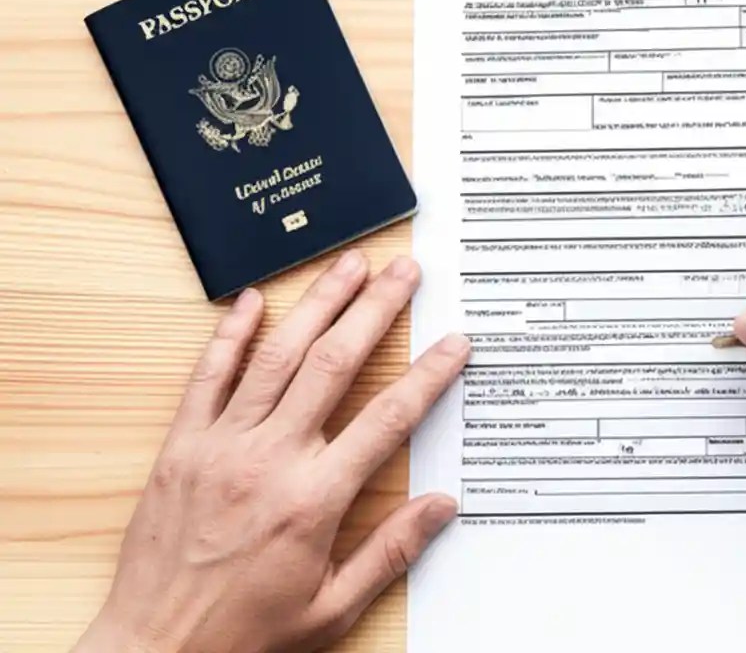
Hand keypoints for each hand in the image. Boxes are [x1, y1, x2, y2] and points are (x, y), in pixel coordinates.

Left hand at [74, 251, 469, 652]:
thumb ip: (391, 552)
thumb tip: (442, 507)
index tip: (454, 343)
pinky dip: (230, 336)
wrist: (156, 648)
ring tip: (347, 266)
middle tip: (403, 272)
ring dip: (316, 305)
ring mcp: (221, 446)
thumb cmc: (246, 633)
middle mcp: (270, 460)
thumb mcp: (333, 608)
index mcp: (315, 500)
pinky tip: (252, 301)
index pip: (388, 419)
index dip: (428, 375)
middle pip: (334, 365)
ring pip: (277, 357)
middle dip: (375, 311)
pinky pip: (207, 378)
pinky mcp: (182, 447)